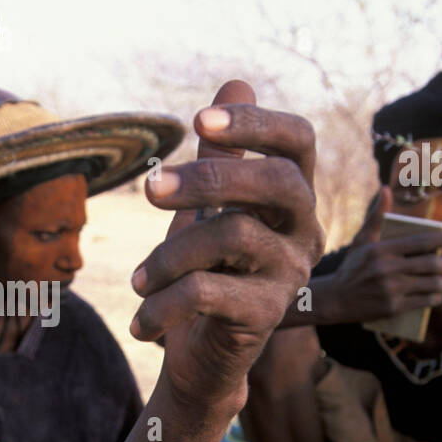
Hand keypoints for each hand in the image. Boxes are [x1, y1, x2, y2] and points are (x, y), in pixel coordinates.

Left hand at [130, 80, 325, 406]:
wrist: (203, 359)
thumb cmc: (207, 272)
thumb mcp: (207, 210)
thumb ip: (220, 155)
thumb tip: (236, 82)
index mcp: (293, 199)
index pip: (299, 141)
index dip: (256, 123)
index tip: (199, 121)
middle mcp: (304, 232)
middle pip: (279, 182)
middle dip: (209, 177)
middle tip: (147, 190)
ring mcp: (290, 275)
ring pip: (232, 235)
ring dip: (167, 256)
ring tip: (137, 282)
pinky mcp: (267, 316)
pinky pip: (208, 291)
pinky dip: (163, 304)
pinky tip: (142, 322)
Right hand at [316, 186, 441, 324]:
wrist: (335, 299)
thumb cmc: (352, 267)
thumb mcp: (362, 240)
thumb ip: (377, 216)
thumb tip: (386, 189)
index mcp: (382, 249)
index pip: (423, 242)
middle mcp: (387, 269)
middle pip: (433, 264)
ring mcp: (390, 289)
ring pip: (433, 284)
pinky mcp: (393, 307)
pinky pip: (425, 301)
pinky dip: (436, 297)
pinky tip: (436, 295)